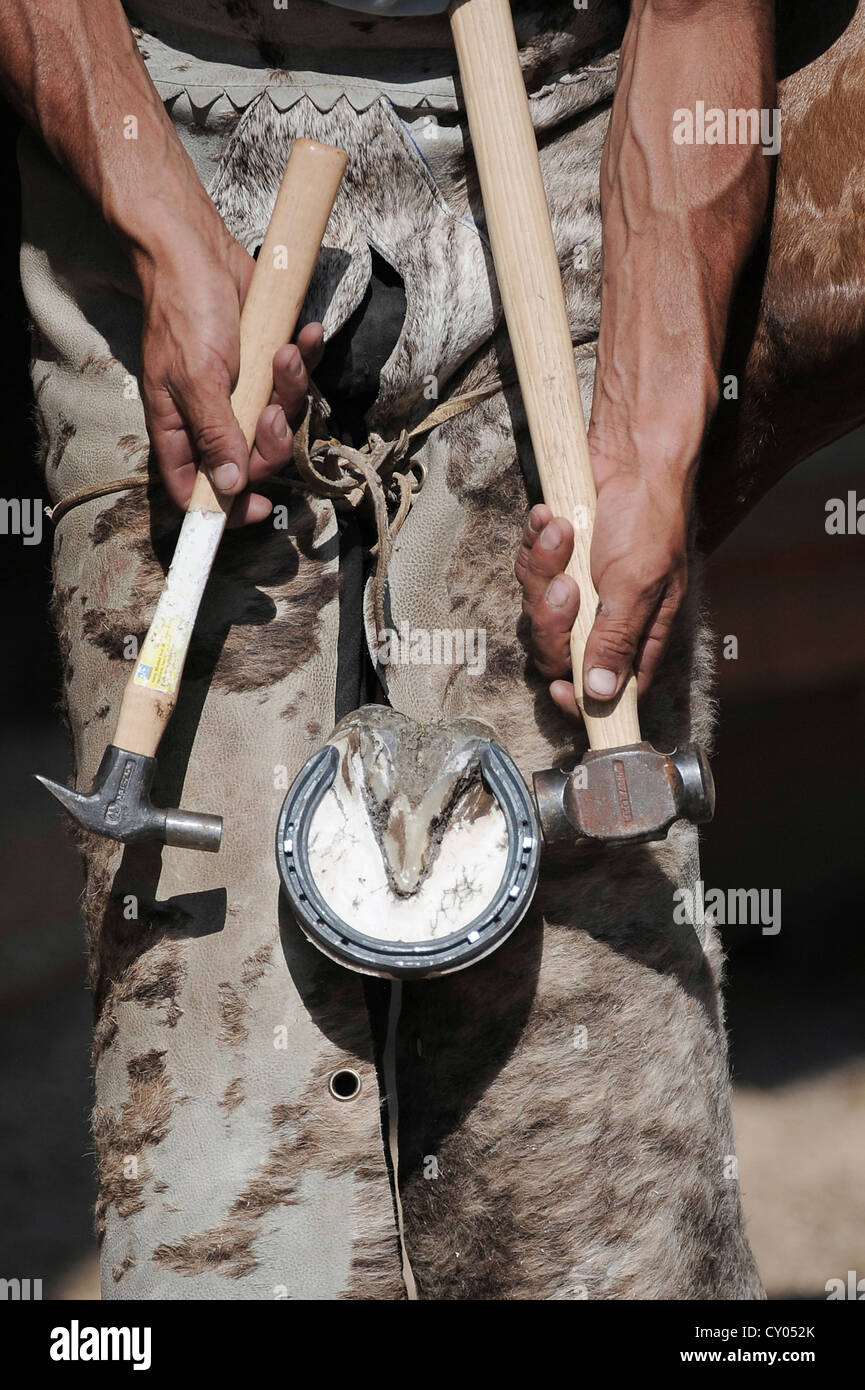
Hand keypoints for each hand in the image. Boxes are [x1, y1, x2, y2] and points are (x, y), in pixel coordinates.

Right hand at [136, 224, 321, 525]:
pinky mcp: (267, 367)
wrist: (199, 250)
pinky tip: (306, 335)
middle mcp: (212, 419)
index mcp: (182, 431)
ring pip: (282, 421)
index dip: (227, 508)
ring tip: (286, 355)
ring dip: (292, 390)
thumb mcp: (197, 380)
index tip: (259, 506)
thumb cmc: (185, 312)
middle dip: (273, 441)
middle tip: (272, 411)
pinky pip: (297, 381)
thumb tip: (229, 486)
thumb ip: (215, 435)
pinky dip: (306, 360)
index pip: (198, 491)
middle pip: (254, 463)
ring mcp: (242, 394)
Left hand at [515, 470, 689, 719]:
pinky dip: (533, 543)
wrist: (632, 453)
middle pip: (559, 652)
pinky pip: (527, 569)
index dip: (580, 698)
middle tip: (567, 585)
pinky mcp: (553, 561)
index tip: (559, 689)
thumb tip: (601, 695)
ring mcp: (577, 590)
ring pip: (536, 609)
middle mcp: (605, 619)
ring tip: (560, 531)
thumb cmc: (648, 516)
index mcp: (637, 634)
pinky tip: (546, 516)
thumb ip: (616, 640)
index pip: (607, 691)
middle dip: (553, 620)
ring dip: (543, 569)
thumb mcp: (638, 584)